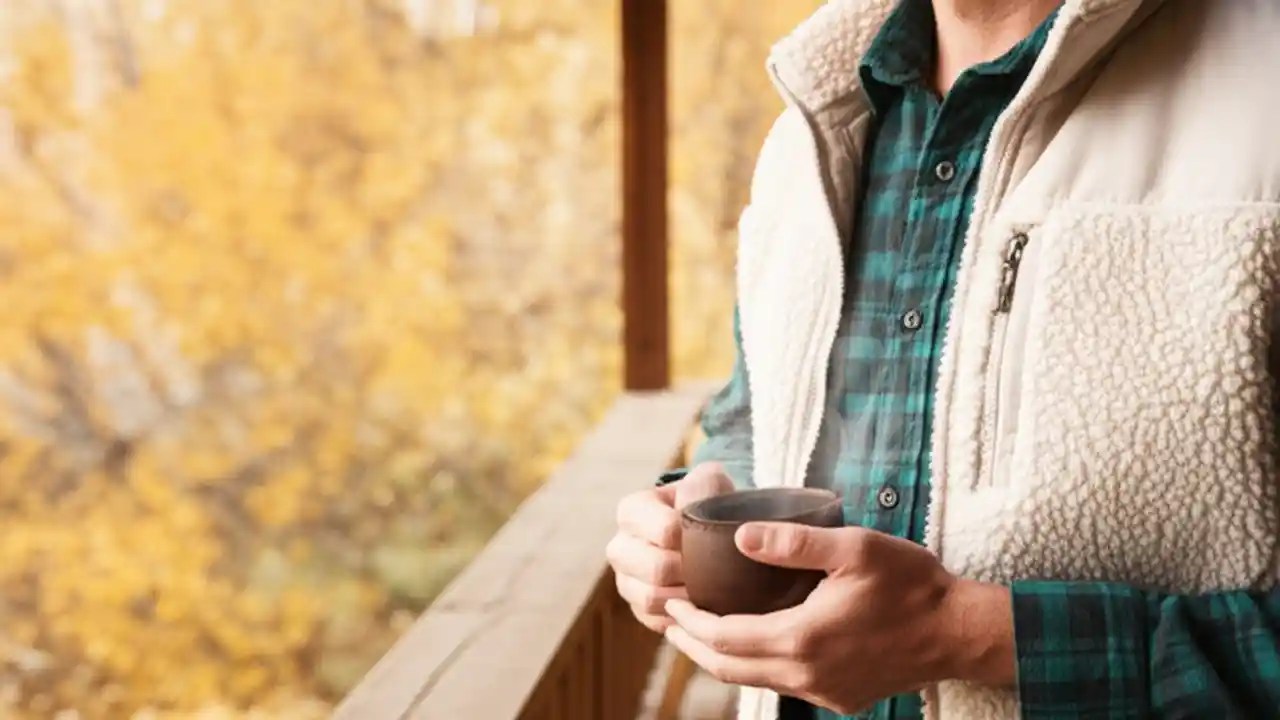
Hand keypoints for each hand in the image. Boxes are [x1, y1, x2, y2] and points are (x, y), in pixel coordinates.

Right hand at [605, 463, 734, 632]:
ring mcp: (625, 581)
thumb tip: (692, 503)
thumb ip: (704, 483)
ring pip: (651, 599)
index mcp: (632, 511)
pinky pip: (656, 621)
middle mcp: (620, 547)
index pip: (665, 530)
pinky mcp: (637, 609)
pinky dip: (680, 617)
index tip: (715, 538)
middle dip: (690, 572)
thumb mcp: (709, 483)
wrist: (706, 534)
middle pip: (655, 570)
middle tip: (716, 570)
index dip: (696, 539)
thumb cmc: (706, 504)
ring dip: (686, 597)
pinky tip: (698, 605)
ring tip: (710, 589)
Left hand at [663, 523, 1013, 713]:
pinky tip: (752, 640)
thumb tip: (737, 536)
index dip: (690, 620)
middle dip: (692, 642)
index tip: (672, 599)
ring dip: (720, 655)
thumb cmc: (911, 584)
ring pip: (752, 680)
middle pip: (727, 666)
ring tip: (699, 629)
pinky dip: (754, 664)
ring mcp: (823, 691)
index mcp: (801, 638)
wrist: (959, 632)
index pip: (723, 637)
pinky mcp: (840, 697)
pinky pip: (782, 684)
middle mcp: (805, 674)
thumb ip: (792, 543)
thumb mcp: (853, 548)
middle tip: (671, 617)